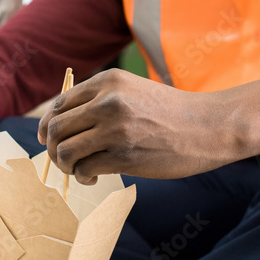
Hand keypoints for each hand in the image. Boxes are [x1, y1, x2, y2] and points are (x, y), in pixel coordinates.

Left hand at [37, 69, 259, 183]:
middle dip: (53, 148)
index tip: (51, 139)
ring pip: (63, 151)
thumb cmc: (171, 112)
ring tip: (78, 170)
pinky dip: (82, 177)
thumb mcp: (133, 91)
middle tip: (64, 160)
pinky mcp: (123, 156)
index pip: (59, 104)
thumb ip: (101, 100)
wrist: (210, 127)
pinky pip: (83, 169)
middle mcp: (107, 101)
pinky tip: (93, 178)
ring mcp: (114, 129)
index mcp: (108, 81)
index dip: (49, 126)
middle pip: (55, 128)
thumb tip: (61, 124)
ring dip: (65, 165)